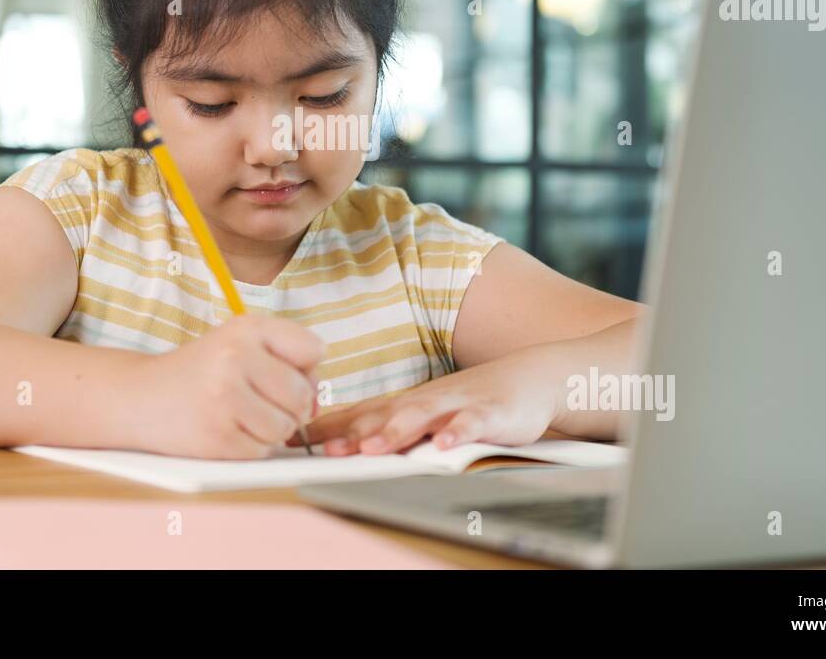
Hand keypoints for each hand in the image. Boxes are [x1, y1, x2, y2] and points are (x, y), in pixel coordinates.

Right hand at [130, 312, 322, 458]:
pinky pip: (261, 450)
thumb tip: (316, 404)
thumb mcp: (239, 343)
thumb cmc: (201, 371)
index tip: (280, 372)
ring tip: (241, 415)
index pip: (313, 350)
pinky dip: (250, 447)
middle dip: (290, 407)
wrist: (140, 397)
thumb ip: (286, 361)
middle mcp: (235, 356)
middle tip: (260, 401)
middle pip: (302, 396)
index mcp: (247, 327)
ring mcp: (225, 396)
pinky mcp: (216, 435)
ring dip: (271, 430)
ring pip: (285, 428)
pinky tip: (226, 429)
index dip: (304, 369)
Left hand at [288, 350, 565, 454]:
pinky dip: (458, 434)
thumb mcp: (424, 413)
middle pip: (385, 416)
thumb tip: (332, 441)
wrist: (531, 377)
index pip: (361, 414)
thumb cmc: (472, 401)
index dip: (329, 427)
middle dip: (353, 433)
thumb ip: (385, 426)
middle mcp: (427, 401)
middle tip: (324, 449)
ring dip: (396, 432)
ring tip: (373, 448)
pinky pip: (473, 424)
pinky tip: (445, 446)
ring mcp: (458, 405)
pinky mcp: (491, 414)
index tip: (294, 437)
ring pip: (423, 417)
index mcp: (408, 404)